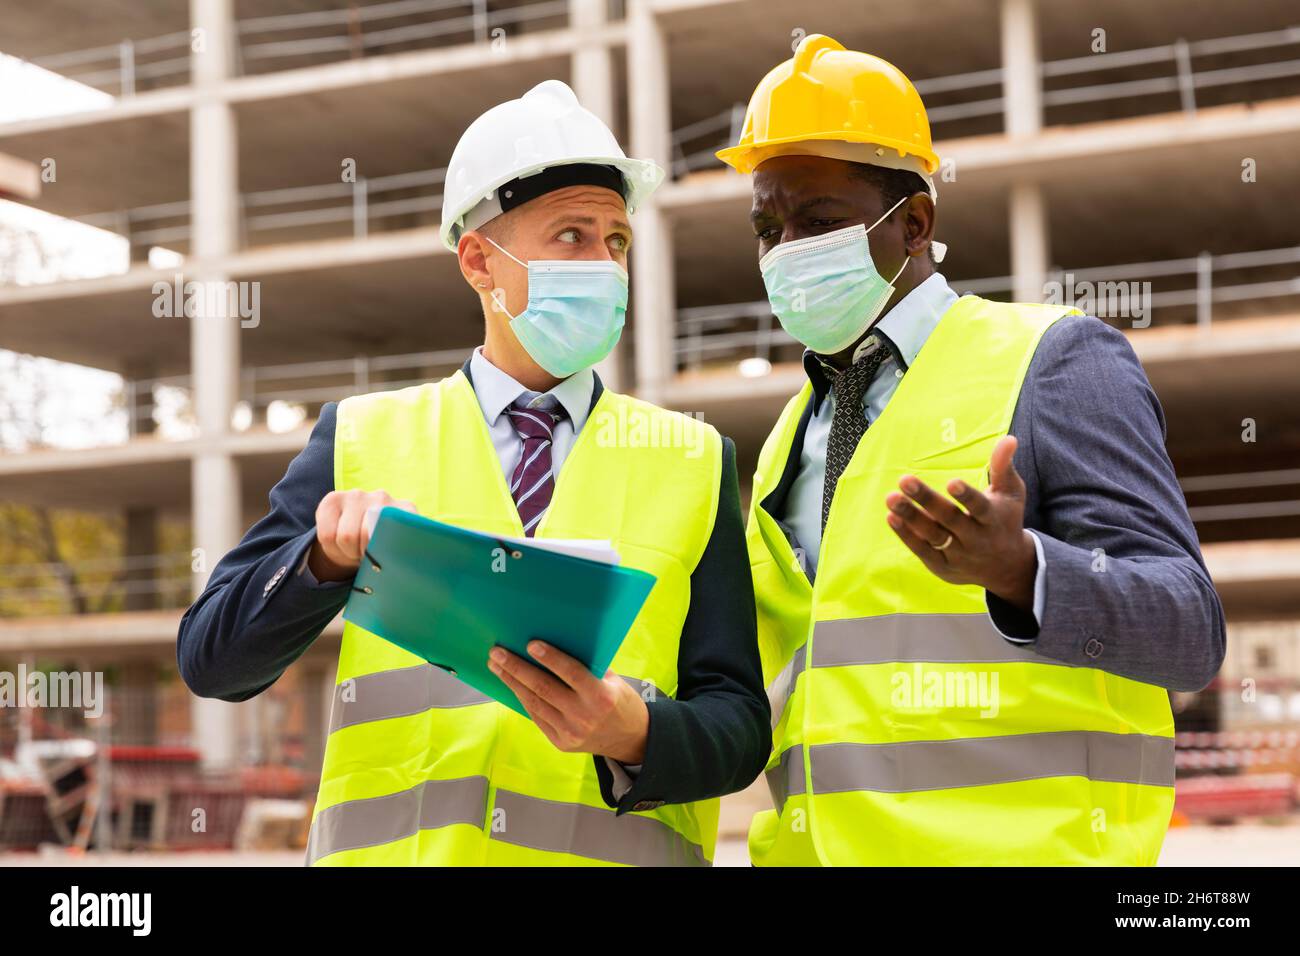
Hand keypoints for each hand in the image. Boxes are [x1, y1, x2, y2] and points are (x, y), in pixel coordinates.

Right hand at [309, 489, 415, 581]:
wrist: (357, 539)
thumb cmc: (380, 547)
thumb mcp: (396, 551)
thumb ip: (403, 552)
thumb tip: (400, 563)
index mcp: (405, 510)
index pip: (400, 529)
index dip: (387, 550)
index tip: (384, 560)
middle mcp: (382, 497)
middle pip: (367, 535)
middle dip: (365, 555)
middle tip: (367, 558)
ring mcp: (357, 495)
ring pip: (346, 537)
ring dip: (348, 553)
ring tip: (354, 553)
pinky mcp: (333, 499)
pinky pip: (327, 534)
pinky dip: (331, 548)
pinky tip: (339, 545)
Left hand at [487, 641, 649, 763]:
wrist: (630, 739)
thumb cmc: (619, 701)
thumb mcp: (612, 680)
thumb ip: (588, 665)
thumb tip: (558, 642)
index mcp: (601, 696)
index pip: (571, 673)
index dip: (550, 658)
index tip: (530, 644)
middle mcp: (584, 716)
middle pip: (543, 688)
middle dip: (516, 668)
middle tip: (497, 652)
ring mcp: (570, 732)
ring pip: (534, 703)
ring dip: (512, 682)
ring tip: (496, 666)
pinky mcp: (560, 742)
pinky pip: (536, 716)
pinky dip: (522, 698)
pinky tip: (511, 684)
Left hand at [884, 435, 1036, 611]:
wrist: (1006, 567)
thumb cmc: (1005, 520)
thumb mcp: (1011, 494)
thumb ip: (1004, 467)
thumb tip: (1009, 438)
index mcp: (993, 519)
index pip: (979, 507)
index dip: (967, 496)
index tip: (951, 482)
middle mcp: (976, 539)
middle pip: (950, 519)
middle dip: (927, 500)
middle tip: (905, 480)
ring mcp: (958, 555)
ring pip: (932, 536)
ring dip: (910, 517)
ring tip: (891, 498)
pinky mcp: (942, 566)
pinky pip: (922, 550)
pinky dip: (906, 535)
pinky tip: (891, 517)